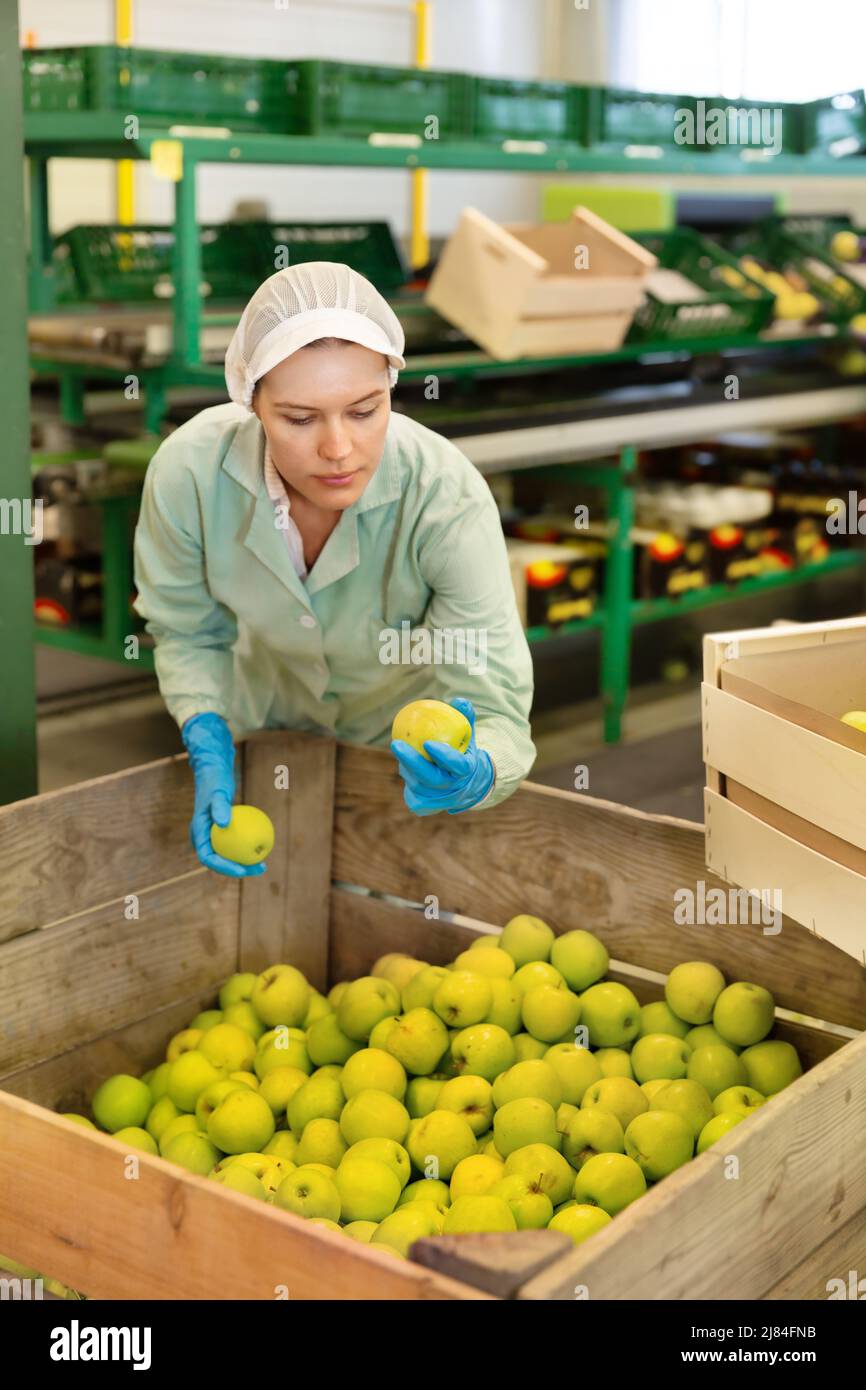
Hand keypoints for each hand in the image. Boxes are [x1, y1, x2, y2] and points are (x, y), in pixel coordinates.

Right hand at [181, 712, 265, 877]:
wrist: (213, 772)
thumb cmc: (214, 781)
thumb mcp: (218, 792)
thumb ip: (220, 807)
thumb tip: (225, 824)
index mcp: (197, 834)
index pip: (208, 858)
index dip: (225, 868)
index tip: (242, 869)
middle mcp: (204, 839)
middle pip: (220, 862)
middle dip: (239, 870)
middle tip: (260, 868)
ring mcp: (213, 836)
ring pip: (229, 855)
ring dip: (245, 862)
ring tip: (264, 863)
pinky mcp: (223, 831)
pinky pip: (236, 844)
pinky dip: (248, 847)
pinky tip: (265, 847)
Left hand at [390, 696, 494, 815]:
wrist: (465, 783)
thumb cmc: (462, 751)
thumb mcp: (467, 734)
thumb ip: (465, 717)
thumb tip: (460, 701)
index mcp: (466, 770)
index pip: (457, 765)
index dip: (443, 756)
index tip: (427, 742)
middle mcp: (454, 788)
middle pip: (431, 778)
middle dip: (412, 762)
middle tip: (395, 743)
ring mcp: (440, 801)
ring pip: (417, 784)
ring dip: (406, 767)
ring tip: (401, 749)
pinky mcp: (425, 807)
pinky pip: (411, 794)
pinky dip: (407, 778)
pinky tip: (404, 764)